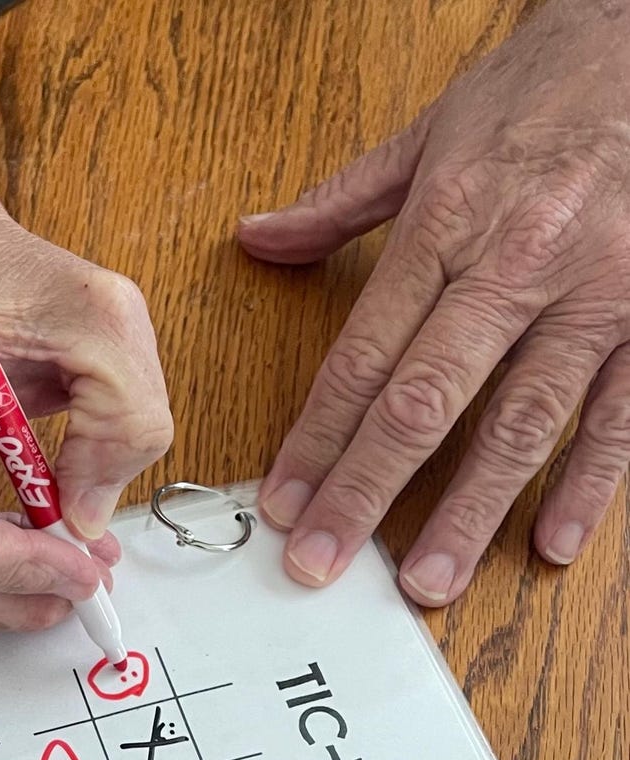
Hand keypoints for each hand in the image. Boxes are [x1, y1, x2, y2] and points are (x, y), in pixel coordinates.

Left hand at [239, 0, 629, 605]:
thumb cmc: (548, 86)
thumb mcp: (433, 132)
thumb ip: (342, 202)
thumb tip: (258, 237)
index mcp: (448, 224)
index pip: (362, 356)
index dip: (316, 439)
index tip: (282, 503)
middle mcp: (517, 266)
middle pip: (425, 401)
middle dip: (366, 492)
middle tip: (322, 562)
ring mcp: (594, 296)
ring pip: (521, 421)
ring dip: (471, 511)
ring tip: (428, 582)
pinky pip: (622, 413)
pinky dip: (590, 482)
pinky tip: (555, 542)